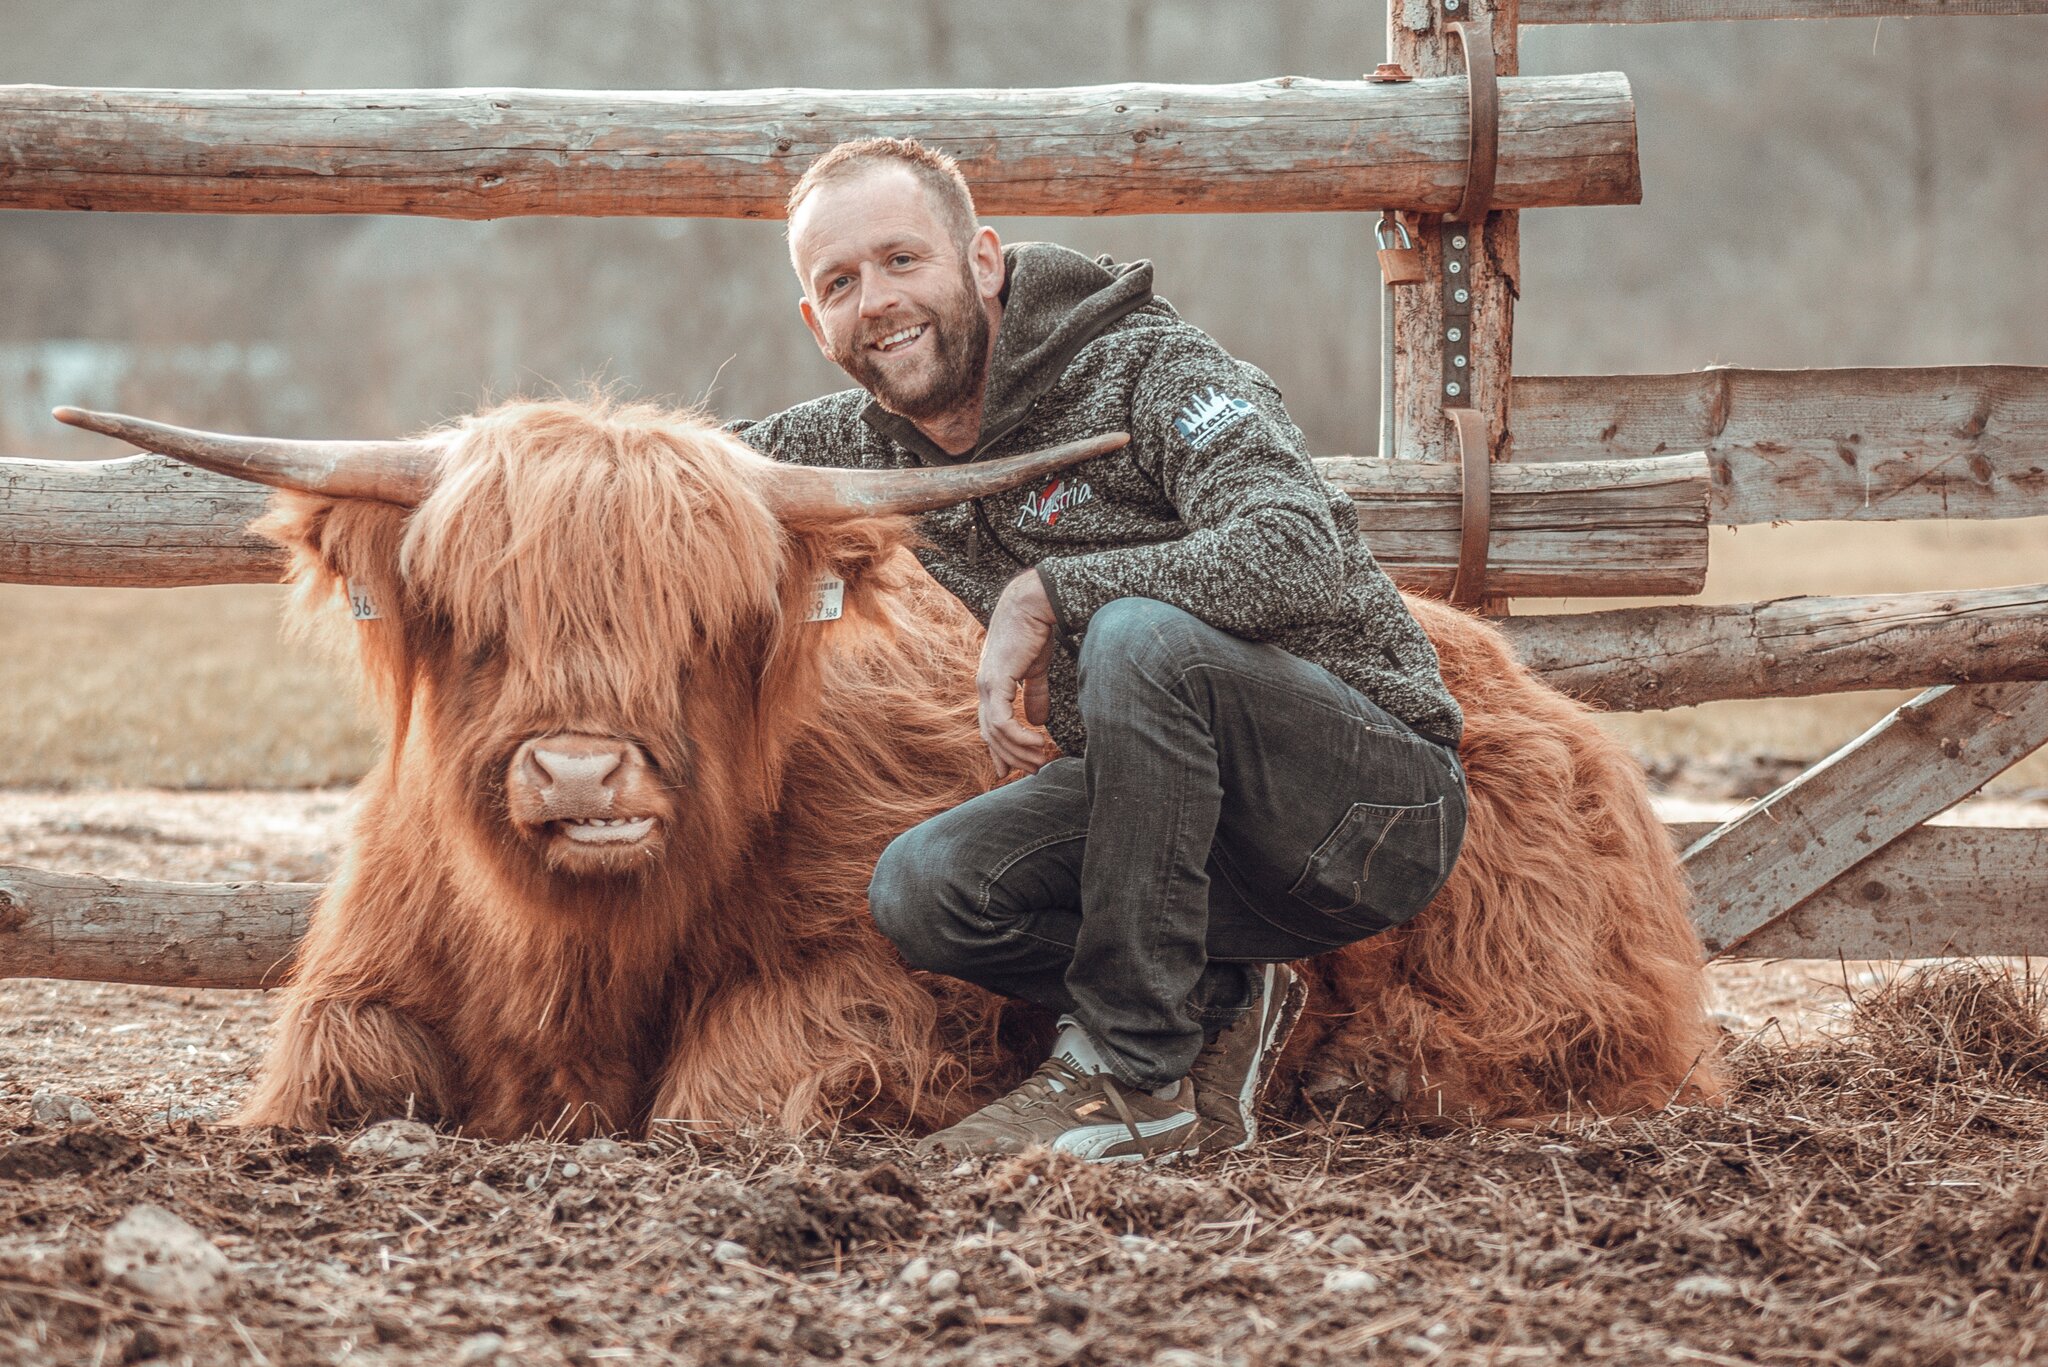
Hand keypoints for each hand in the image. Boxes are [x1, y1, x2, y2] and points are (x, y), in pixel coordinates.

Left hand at [976, 570, 1057, 774]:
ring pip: (996, 732)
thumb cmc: (1034, 632)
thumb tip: (1038, 721)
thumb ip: (1035, 695)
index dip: (1000, 750)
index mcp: (991, 685)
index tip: (1014, 770)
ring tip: (1040, 759)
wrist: (1032, 606)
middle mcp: (984, 688)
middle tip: (1034, 771)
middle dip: (1011, 757)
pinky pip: (1002, 721)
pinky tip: (1037, 742)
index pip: (990, 726)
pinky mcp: (996, 682)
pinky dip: (1018, 737)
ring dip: (1018, 751)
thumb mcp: (1035, 670)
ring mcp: (987, 685)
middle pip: (991, 735)